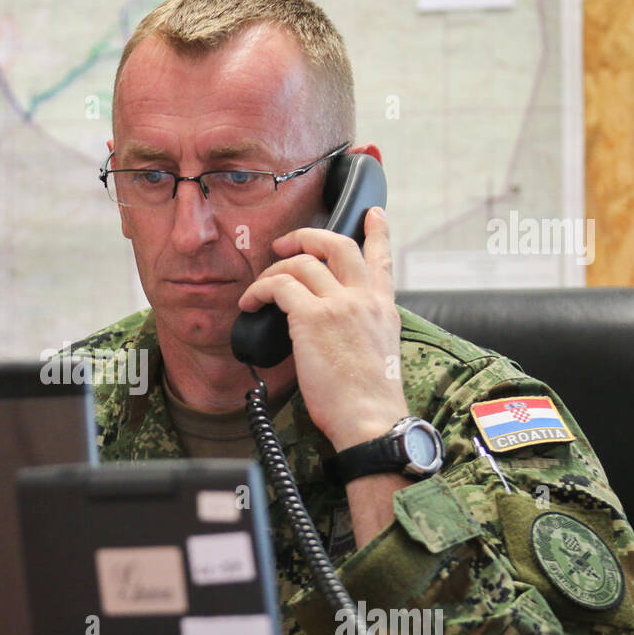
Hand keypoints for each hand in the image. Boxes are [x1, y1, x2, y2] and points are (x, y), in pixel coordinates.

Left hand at [236, 207, 407, 450]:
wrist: (370, 420)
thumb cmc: (368, 401)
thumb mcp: (378, 353)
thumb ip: (361, 329)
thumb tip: (330, 326)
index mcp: (383, 308)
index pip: (382, 259)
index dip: (377, 232)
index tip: (373, 214)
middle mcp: (364, 298)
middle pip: (337, 244)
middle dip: (306, 236)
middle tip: (286, 244)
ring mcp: (340, 304)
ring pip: (302, 262)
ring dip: (273, 270)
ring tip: (258, 287)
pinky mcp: (313, 317)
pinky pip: (278, 286)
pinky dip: (259, 290)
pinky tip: (250, 304)